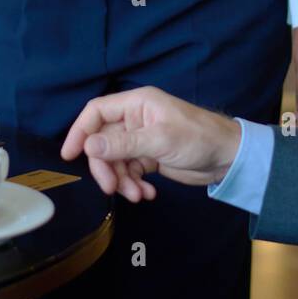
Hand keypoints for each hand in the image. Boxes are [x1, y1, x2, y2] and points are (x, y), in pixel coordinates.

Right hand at [60, 86, 241, 202]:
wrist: (228, 157)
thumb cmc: (197, 138)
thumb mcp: (159, 140)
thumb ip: (123, 143)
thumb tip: (89, 146)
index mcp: (137, 104)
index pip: (97, 112)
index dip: (80, 131)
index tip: (69, 155)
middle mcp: (135, 119)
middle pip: (103, 141)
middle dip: (106, 166)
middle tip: (111, 188)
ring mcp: (142, 139)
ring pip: (116, 160)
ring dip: (122, 180)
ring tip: (137, 194)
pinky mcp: (149, 157)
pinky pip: (130, 171)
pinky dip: (134, 184)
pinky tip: (147, 193)